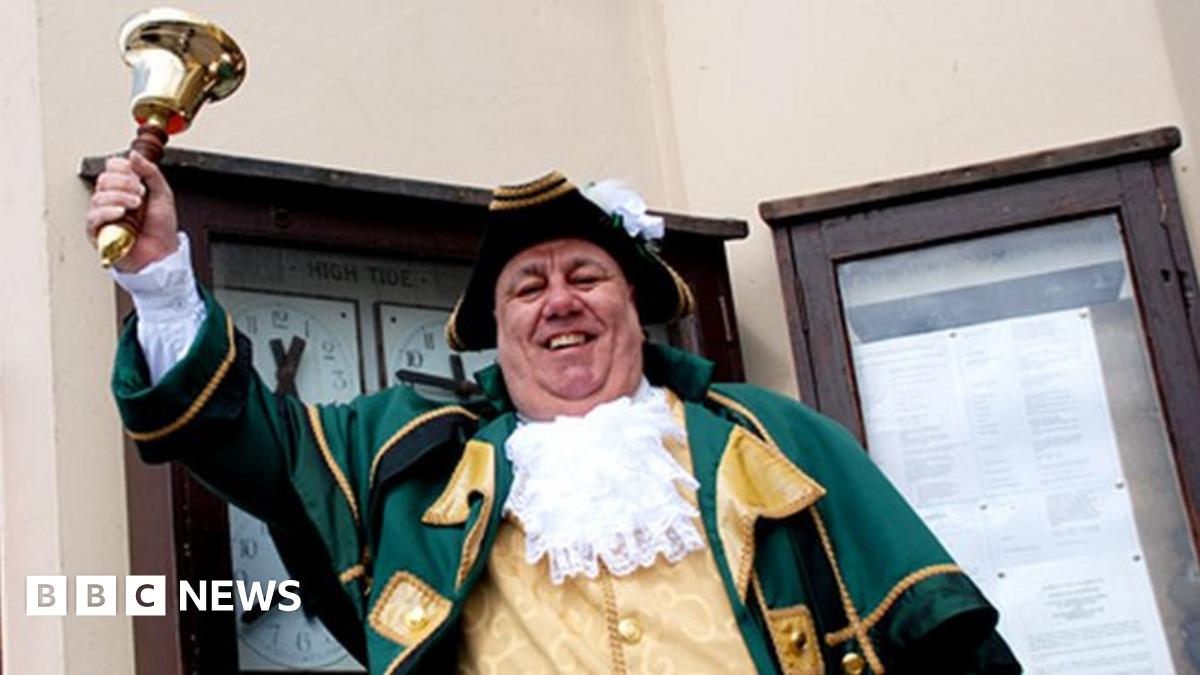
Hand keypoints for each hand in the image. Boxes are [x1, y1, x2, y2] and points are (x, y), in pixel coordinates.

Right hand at [86, 151, 178, 272]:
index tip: (138, 177)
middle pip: (104, 179)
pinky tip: (121, 212)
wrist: (163, 254)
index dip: (123, 168)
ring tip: (136, 205)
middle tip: (140, 193)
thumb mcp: (163, 194)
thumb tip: (133, 155)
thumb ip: (150, 172)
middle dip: (124, 183)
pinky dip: (107, 211)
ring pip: (99, 196)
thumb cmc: (161, 229)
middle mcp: (112, 200)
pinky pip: (94, 217)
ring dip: (120, 196)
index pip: (112, 168)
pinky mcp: (98, 232)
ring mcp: (104, 216)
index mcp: (125, 189)